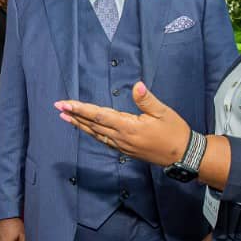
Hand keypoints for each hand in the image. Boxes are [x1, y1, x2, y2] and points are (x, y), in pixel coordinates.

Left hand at [56, 82, 189, 166]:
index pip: (99, 115)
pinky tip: (85, 129)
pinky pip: (103, 140)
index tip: (66, 104)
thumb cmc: (174, 132)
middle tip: (58, 107)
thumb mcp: (163, 112)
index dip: (81, 109)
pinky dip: (91, 133)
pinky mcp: (125, 150)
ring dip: (79, 125)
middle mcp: (121, 138)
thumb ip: (146, 99)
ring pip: (95, 133)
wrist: (182, 155)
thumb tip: (137, 85)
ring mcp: (122, 145)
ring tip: (65, 117)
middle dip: (74, 115)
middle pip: (92, 124)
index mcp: (128, 127)